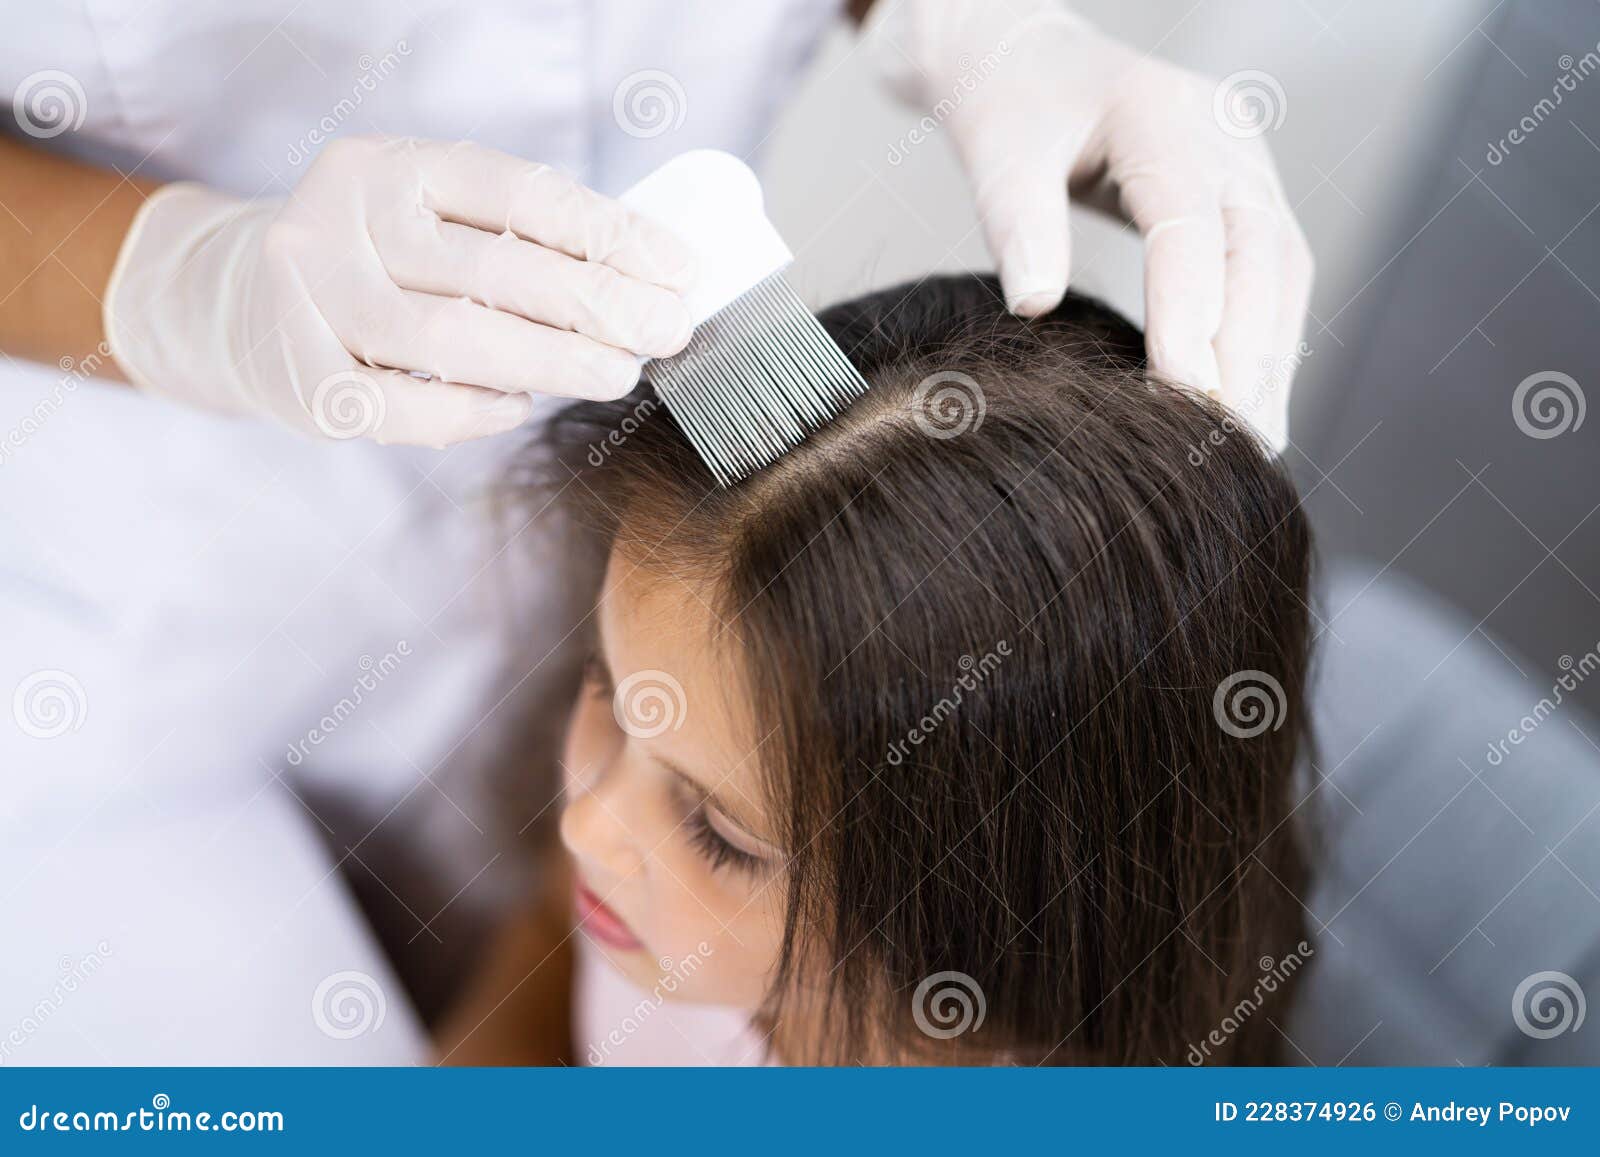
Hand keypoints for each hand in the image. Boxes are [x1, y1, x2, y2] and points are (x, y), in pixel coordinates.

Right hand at [104, 137, 696, 445]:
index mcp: (390, 167)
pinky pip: (405, 407)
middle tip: (667, 330)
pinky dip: (473, 411)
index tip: (681, 271)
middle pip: (495, 268)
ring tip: (618, 373)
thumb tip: (645, 281)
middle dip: (599, 303)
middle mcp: (341, 221)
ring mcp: (311, 301)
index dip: (609, 233)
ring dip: (552, 361)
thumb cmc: (373, 260)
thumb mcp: (429, 217)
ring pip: (453, 340)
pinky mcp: (301, 379)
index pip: (518, 193)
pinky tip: (519, 405)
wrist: (234, 300)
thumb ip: (514, 238)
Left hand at [869, 0, 1312, 450]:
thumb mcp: (998, 152)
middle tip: (1231, 446)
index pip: (1191, 227)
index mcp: (1162, 117)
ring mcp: (1248, 166)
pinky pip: (1276, 275)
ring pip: (1283, 271)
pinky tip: (1248, 406)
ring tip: (1250, 445)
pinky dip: (1266, 343)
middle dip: (1248, 355)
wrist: (1035, 63)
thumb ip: (1016, 221)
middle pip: (1260, 255)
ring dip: (1271, 360)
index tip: (1182, 396)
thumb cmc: (1011, 109)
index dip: (1191, 314)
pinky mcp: (1249, 197)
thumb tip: (1032, 304)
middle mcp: (1226, 138)